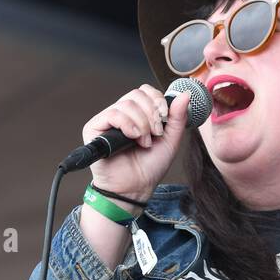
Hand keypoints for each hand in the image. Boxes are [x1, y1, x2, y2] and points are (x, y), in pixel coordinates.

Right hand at [82, 83, 191, 201]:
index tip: (164, 116)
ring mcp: (107, 120)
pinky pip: (113, 114)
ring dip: (141, 124)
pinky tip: (133, 138)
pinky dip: (128, 125)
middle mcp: (122, 114)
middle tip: (155, 134)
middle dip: (151, 114)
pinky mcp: (94, 128)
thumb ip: (177, 118)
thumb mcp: (170, 141)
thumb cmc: (149, 168)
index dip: (156, 99)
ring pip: (126, 104)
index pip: (145, 91)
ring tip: (144, 143)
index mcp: (138, 114)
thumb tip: (184, 95)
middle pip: (136, 94)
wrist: (136, 188)